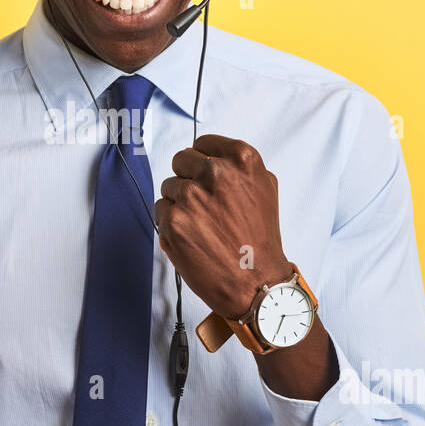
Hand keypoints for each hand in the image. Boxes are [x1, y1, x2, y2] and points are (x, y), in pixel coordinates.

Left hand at [154, 134, 289, 318]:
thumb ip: (238, 168)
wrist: (256, 281)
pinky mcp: (173, 220)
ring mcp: (192, 196)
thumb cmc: (261, 238)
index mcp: (241, 159)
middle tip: (203, 204)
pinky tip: (192, 237)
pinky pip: (160, 210)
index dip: (202, 161)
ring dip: (179, 203)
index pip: (203, 144)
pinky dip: (171, 223)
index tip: (205, 175)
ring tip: (202, 225)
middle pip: (181, 161)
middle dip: (188, 179)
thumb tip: (211, 157)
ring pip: (169, 187)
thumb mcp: (264, 188)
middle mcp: (215, 172)